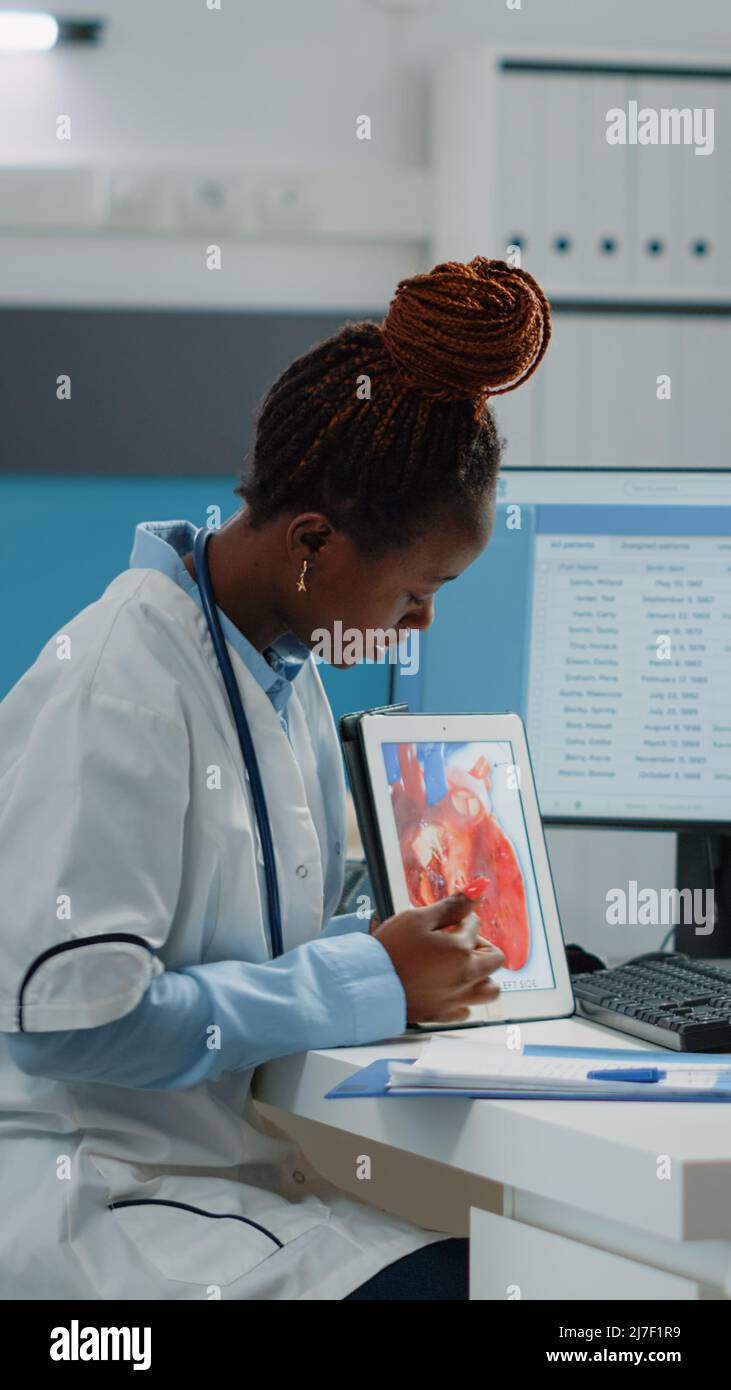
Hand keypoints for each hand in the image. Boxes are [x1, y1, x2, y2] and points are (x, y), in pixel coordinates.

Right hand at [371, 893, 503, 1024]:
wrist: (366, 986)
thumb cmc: (390, 949)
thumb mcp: (418, 919)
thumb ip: (453, 905)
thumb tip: (480, 887)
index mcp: (461, 951)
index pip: (475, 926)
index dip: (459, 919)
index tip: (444, 922)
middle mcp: (466, 978)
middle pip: (495, 959)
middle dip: (480, 946)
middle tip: (456, 942)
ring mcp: (456, 1000)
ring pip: (490, 990)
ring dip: (481, 976)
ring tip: (459, 967)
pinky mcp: (443, 1016)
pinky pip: (467, 1010)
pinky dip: (462, 999)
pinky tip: (445, 987)